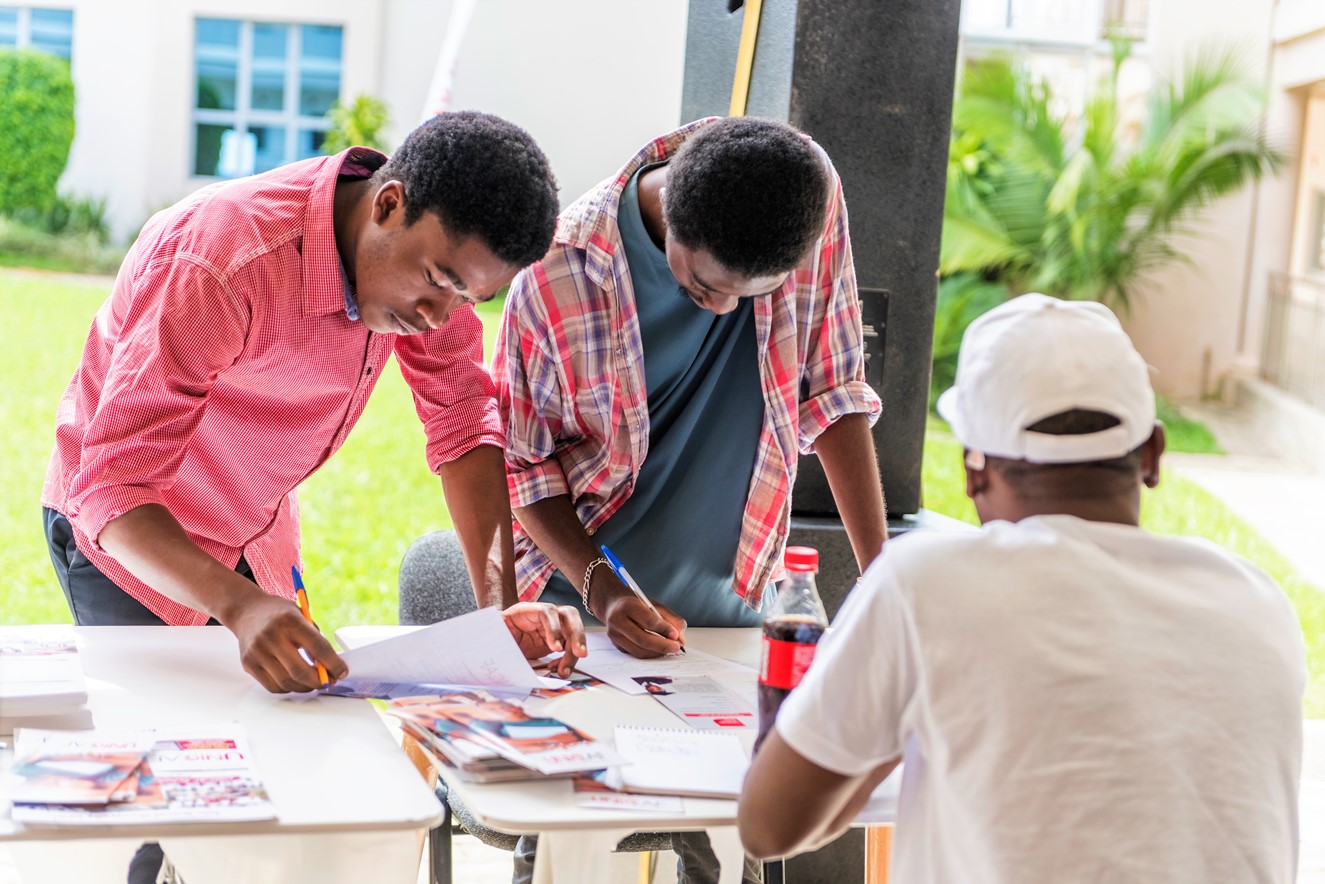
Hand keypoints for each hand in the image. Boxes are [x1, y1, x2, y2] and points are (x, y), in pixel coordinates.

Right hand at [221, 589, 348, 692]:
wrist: (247, 610)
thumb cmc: (279, 613)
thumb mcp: (301, 615)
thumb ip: (315, 638)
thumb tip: (330, 666)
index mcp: (290, 621)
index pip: (318, 647)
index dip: (333, 663)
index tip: (342, 672)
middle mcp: (271, 636)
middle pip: (300, 670)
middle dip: (319, 681)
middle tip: (329, 682)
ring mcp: (257, 651)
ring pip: (286, 682)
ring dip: (305, 687)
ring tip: (313, 683)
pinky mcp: (248, 663)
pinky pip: (272, 686)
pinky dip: (288, 688)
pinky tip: (296, 682)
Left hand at [502, 602, 586, 677]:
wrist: (498, 639)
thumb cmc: (496, 634)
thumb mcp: (494, 634)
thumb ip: (500, 636)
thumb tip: (501, 646)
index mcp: (527, 610)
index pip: (547, 612)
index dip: (554, 628)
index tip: (555, 648)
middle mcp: (546, 614)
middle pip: (569, 616)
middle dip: (577, 634)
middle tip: (580, 653)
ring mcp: (555, 625)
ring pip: (574, 631)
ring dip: (575, 651)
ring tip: (565, 671)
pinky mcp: (559, 638)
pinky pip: (570, 646)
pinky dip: (569, 659)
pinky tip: (560, 669)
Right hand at [601, 594, 685, 657]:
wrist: (613, 604)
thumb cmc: (636, 604)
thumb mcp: (654, 604)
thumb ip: (670, 619)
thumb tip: (681, 638)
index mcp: (628, 605)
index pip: (648, 620)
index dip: (664, 629)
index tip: (676, 635)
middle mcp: (618, 620)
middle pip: (642, 639)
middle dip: (662, 646)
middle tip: (676, 647)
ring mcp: (614, 634)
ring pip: (638, 650)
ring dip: (657, 653)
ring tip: (669, 650)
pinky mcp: (615, 644)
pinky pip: (635, 653)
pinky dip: (649, 654)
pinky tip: (658, 651)